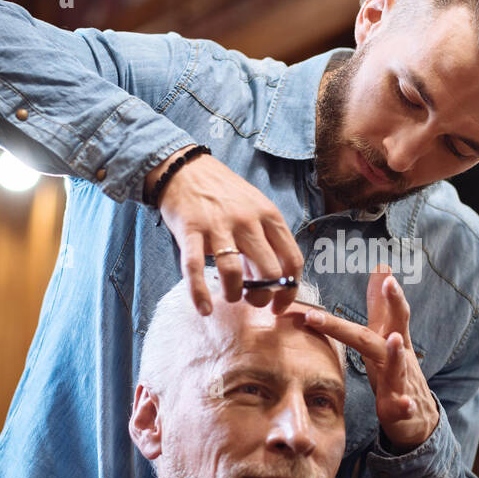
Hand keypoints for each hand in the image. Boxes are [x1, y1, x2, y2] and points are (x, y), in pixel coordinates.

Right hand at [151, 146, 303, 314]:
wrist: (185, 168)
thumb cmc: (223, 194)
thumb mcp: (254, 209)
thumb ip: (265, 241)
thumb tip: (269, 281)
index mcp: (269, 216)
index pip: (292, 259)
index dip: (290, 290)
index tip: (280, 304)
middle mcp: (248, 221)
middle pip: (268, 272)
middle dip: (263, 297)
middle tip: (253, 301)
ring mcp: (218, 226)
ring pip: (233, 274)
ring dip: (233, 295)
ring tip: (230, 297)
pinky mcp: (190, 230)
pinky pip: (195, 269)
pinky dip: (199, 294)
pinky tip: (204, 309)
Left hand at [299, 264, 439, 449]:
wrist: (418, 417)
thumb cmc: (395, 372)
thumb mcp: (386, 336)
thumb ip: (380, 305)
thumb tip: (382, 267)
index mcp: (391, 340)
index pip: (392, 313)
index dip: (389, 292)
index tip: (385, 271)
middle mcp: (399, 358)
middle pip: (390, 331)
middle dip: (393, 306)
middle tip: (389, 284)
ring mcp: (402, 383)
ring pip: (398, 368)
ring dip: (397, 354)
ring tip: (394, 339)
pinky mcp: (400, 410)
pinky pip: (403, 408)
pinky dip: (405, 407)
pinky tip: (404, 405)